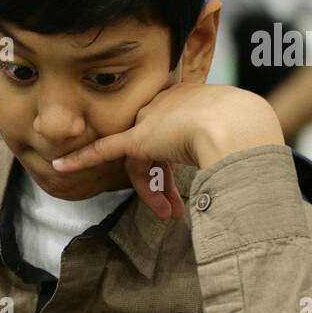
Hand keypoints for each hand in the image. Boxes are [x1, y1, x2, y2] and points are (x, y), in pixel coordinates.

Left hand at [51, 83, 283, 218]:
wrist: (239, 127)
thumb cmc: (249, 131)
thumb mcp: (242, 132)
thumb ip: (230, 144)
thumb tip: (245, 161)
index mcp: (193, 99)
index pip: (174, 132)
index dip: (176, 161)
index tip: (184, 179)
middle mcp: (168, 103)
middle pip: (156, 148)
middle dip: (163, 181)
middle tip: (174, 208)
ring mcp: (151, 119)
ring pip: (142, 161)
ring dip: (153, 191)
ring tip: (169, 214)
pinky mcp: (137, 138)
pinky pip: (104, 150)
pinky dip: (81, 158)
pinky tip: (61, 166)